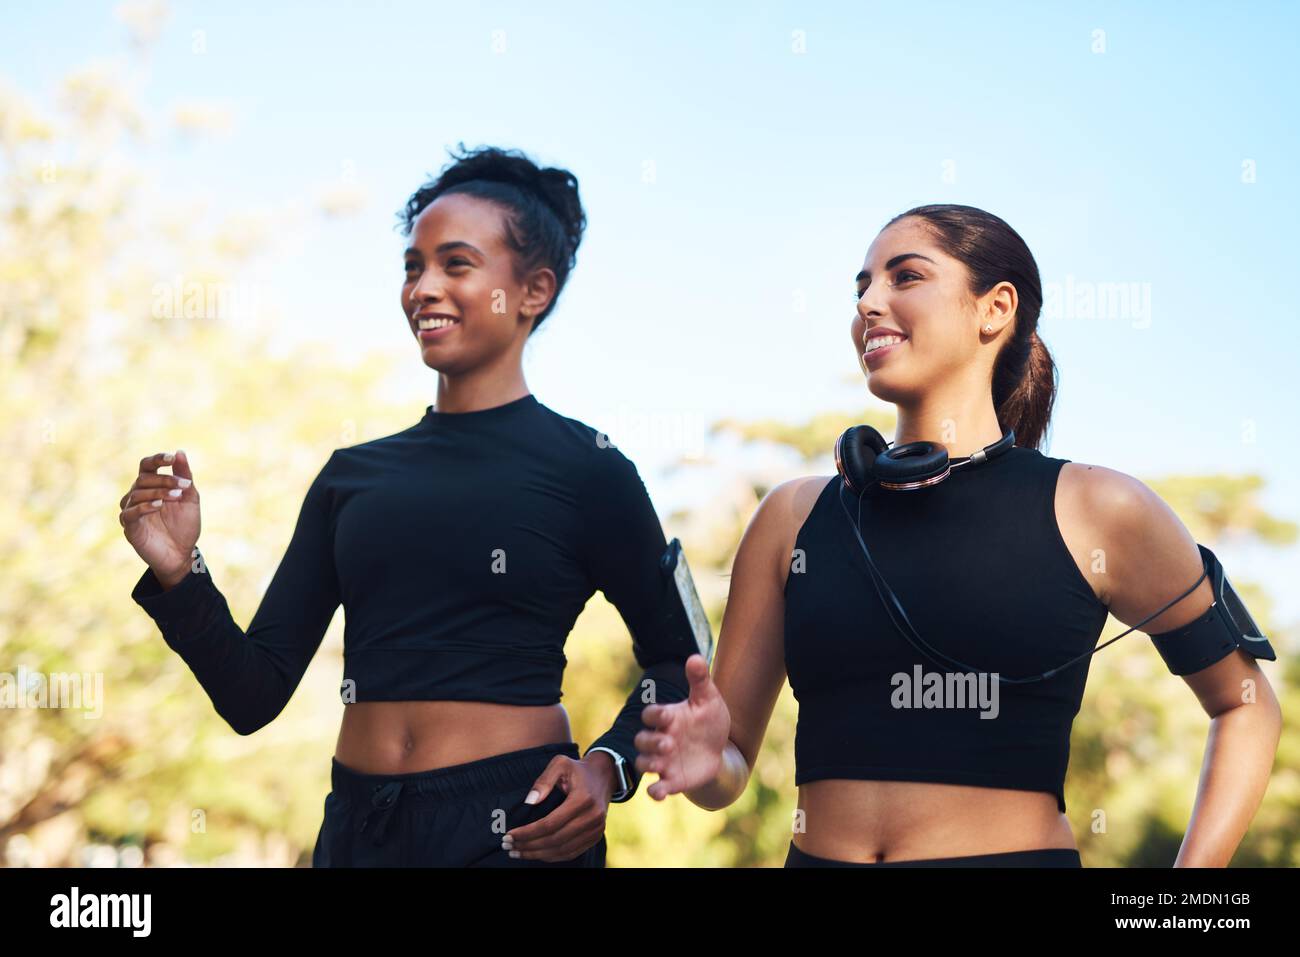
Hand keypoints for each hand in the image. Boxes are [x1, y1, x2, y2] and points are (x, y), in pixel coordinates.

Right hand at [120, 450, 200, 587]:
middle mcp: (137, 495)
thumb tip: (180, 452)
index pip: (146, 466)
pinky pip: (131, 512)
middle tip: (184, 485)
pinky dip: (145, 506)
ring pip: (137, 493)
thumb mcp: (190, 498)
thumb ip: (185, 476)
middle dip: (166, 480)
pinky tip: (159, 505)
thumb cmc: (184, 526)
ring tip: (177, 496)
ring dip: (159, 492)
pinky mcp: (129, 526)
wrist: (182, 554)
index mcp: (151, 486)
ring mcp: (131, 510)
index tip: (171, 458)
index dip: (157, 459)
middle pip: (144, 478)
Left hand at [501, 754, 609, 861]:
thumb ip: (544, 780)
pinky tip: (536, 853)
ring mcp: (596, 829)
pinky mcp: (596, 836)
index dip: (528, 832)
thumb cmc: (577, 770)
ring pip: (562, 850)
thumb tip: (529, 801)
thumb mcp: (560, 764)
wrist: (604, 775)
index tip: (509, 835)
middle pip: (555, 840)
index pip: (550, 824)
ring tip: (517, 852)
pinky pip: (571, 853)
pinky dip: (552, 856)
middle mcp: (592, 817)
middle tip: (508, 846)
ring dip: (537, 854)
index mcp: (583, 799)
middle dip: (528, 845)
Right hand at [634, 654, 729, 799]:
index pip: (651, 715)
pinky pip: (656, 789)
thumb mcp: (708, 699)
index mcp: (668, 718)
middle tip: (668, 743)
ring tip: (660, 765)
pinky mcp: (672, 781)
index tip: (668, 716)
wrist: (719, 749)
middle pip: (641, 740)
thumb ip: (700, 680)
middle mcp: (660, 739)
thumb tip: (694, 657)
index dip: (655, 716)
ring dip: (648, 765)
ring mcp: (664, 761)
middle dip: (651, 742)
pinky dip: (655, 792)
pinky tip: (659, 793)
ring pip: (643, 764)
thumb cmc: (708, 720)